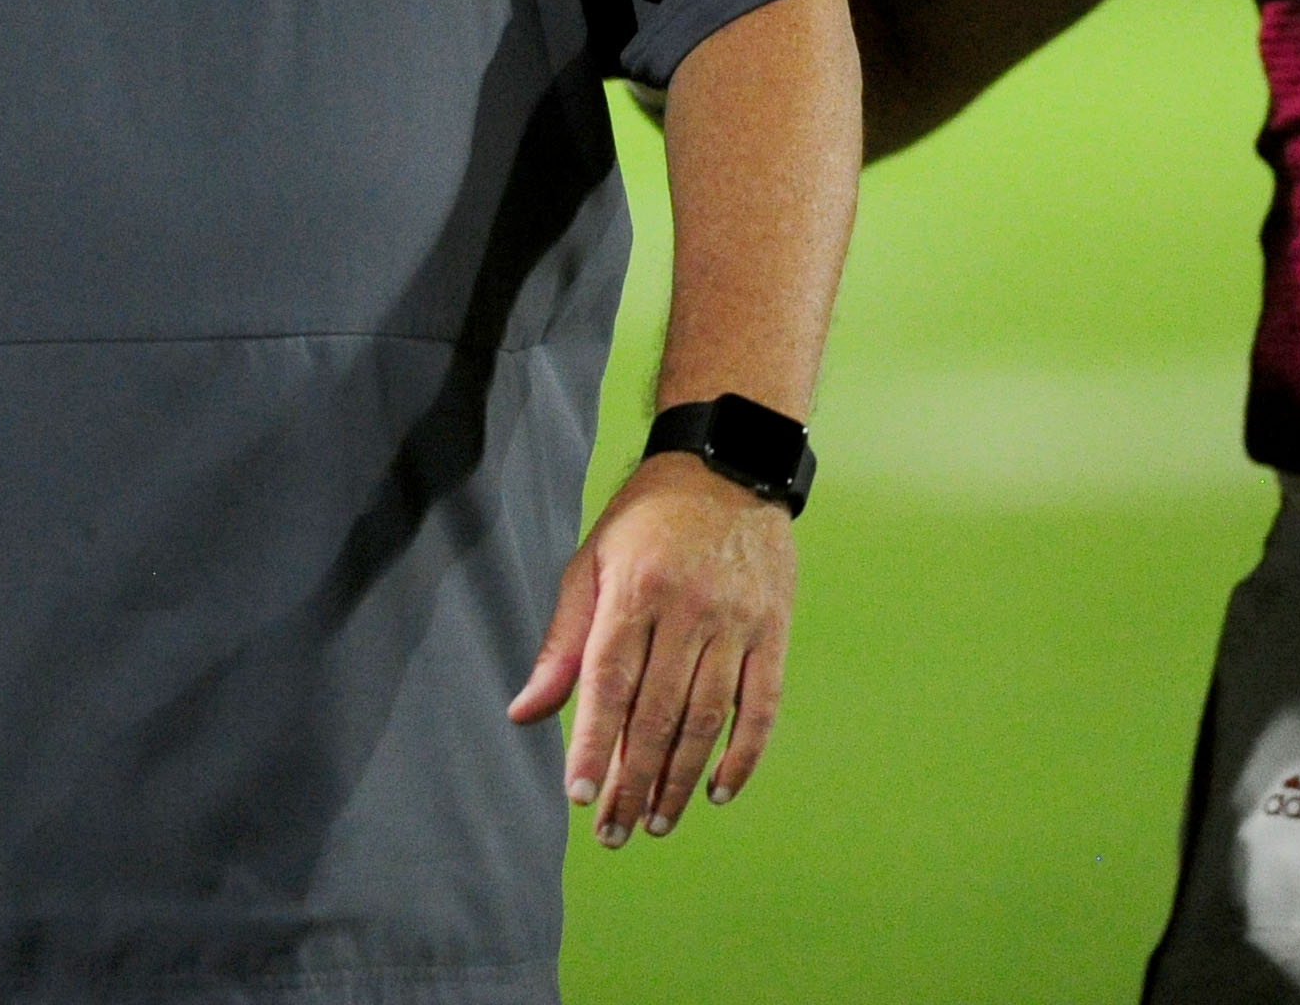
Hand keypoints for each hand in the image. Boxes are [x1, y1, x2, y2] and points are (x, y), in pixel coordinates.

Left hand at [509, 452, 796, 845]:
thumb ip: (562, 644)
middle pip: (658, 711)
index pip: (609, 681)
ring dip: (681, 778)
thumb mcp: (589, 564)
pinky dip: (744, 755)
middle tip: (614, 832)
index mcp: (635, 589)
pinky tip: (719, 791)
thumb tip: (525, 713)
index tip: (580, 796)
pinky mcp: (774, 630)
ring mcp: (737, 621)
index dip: (594, 742)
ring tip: (656, 822)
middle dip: (633, 779)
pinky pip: (762, 706)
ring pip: (708, 717)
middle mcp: (688, 608)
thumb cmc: (645, 521)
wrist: (726, 467)